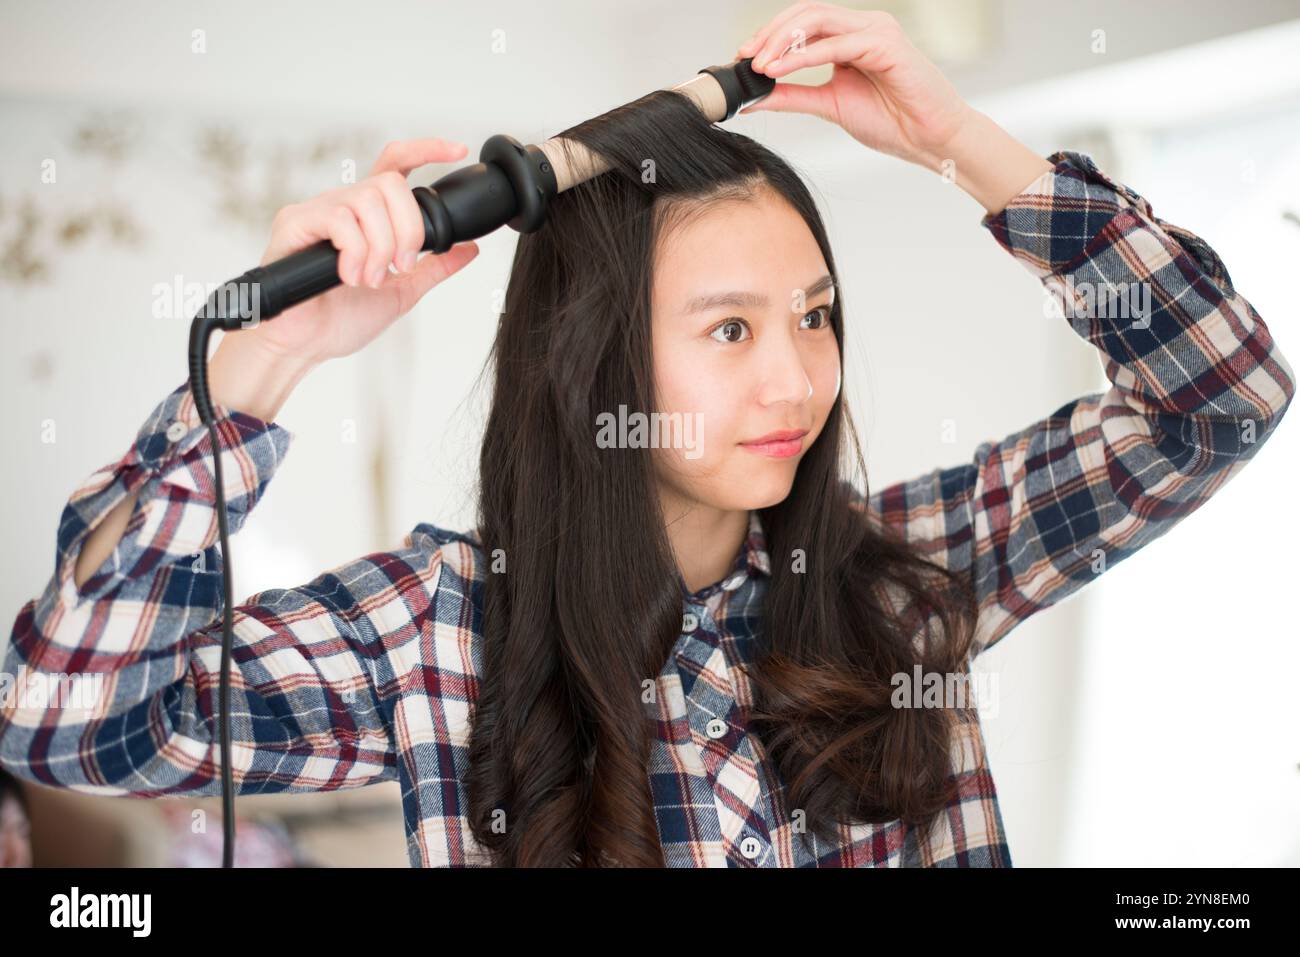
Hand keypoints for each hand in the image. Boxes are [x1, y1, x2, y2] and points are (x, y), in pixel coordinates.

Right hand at [238, 138, 480, 368]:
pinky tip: (349, 276)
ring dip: (379, 246)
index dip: (427, 150)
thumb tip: (469, 248)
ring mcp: (317, 211)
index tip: (457, 151)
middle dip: (408, 228)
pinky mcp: (295, 223)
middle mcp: (343, 205)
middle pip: (390, 183)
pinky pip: (338, 219)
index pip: (396, 164)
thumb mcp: (403, 292)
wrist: (304, 346)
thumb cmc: (340, 319)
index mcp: (368, 217)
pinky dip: (355, 251)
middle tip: (401, 266)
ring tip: (369, 279)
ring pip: (366, 200)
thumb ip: (434, 267)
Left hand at [736, 3, 973, 168]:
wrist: (931, 139)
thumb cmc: (892, 122)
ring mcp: (876, 30)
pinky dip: (803, 56)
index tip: (742, 59)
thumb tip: (754, 96)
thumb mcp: (828, 106)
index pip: (802, 22)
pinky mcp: (885, 44)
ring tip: (758, 65)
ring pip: (817, 21)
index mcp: (851, 37)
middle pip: (805, 13)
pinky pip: (836, 44)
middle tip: (744, 58)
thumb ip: (793, 96)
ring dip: (782, 41)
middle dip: (769, 33)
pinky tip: (779, 70)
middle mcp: (863, 26)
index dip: (769, 35)